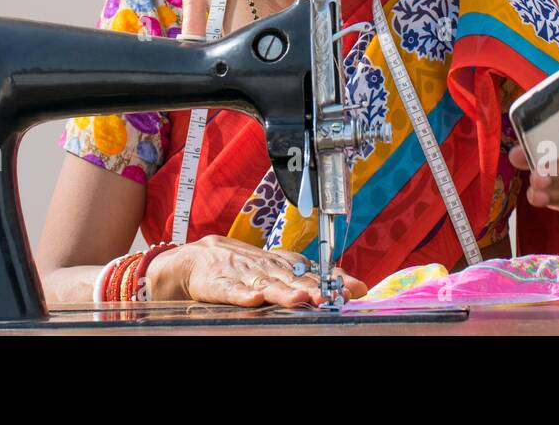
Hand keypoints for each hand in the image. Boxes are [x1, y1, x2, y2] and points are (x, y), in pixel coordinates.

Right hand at [154, 234, 368, 305]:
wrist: (199, 258)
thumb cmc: (247, 266)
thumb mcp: (281, 268)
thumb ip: (314, 278)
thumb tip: (359, 287)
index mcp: (283, 263)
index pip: (313, 270)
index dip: (333, 279)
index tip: (355, 288)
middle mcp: (266, 267)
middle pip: (293, 278)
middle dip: (313, 288)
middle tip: (332, 298)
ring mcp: (243, 275)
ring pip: (265, 285)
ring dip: (282, 292)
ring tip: (299, 298)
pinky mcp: (219, 285)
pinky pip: (232, 291)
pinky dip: (242, 295)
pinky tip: (253, 300)